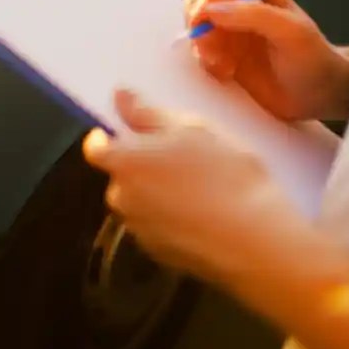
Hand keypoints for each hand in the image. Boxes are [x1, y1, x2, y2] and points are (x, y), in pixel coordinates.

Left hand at [82, 89, 301, 284]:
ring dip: (157, 191)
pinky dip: (171, 217)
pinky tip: (204, 212)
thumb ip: (148, 113)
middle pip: (121, 175)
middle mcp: (122, 198)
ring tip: (200, 186)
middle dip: (142, 165)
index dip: (105, 137)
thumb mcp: (191, 128)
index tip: (123, 131)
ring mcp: (139, 229)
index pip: (94, 148)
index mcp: (125, 162)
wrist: (253, 239)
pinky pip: (156, 226)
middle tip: (183, 156)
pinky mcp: (157, 253)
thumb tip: (120, 95)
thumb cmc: (225, 175)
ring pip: (140, 201)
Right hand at [184, 0, 348, 120]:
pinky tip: (228, 74)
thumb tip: (210, 10)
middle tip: (209, 46)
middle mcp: (237, 8)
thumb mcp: (291, 31)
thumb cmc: (312, 58)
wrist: (320, 96)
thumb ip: (253, 14)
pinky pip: (201, 55)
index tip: (205, 16)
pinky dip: (207, 64)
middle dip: (197, 22)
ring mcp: (229, 34)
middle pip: (197, 0)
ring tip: (224, 65)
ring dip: (202, 47)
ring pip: (196, 29)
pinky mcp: (225, 58)